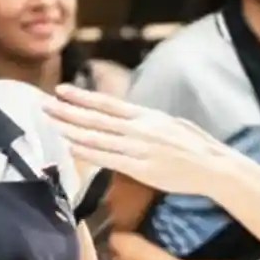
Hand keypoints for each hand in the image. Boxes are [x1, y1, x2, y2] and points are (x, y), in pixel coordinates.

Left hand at [43, 85, 255, 198]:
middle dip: (67, 111)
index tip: (62, 91)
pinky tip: (71, 148)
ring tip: (52, 124)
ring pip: (98, 138)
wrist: (214, 166)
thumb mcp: (170, 123)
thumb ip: (146, 120)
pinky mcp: (140, 168)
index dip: (82, 97)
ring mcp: (138, 148)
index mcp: (146, 115)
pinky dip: (87, 153)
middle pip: (96, 118)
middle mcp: (139, 128)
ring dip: (71, 131)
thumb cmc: (195, 145)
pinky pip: (108, 160)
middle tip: (45, 105)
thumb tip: (127, 117)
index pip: (107, 103)